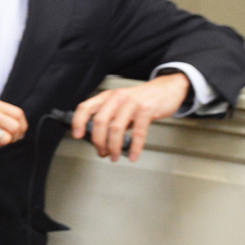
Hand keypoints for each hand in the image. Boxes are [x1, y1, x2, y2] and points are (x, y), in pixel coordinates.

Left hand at [71, 72, 188, 161]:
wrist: (167, 88)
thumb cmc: (142, 99)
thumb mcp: (121, 103)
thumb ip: (111, 117)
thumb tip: (100, 139)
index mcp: (107, 96)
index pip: (85, 107)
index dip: (78, 121)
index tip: (77, 135)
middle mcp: (117, 98)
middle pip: (100, 121)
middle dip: (98, 141)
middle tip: (101, 152)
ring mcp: (132, 103)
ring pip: (116, 128)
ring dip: (113, 146)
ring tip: (114, 156)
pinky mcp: (147, 110)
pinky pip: (138, 133)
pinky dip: (134, 147)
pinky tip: (132, 155)